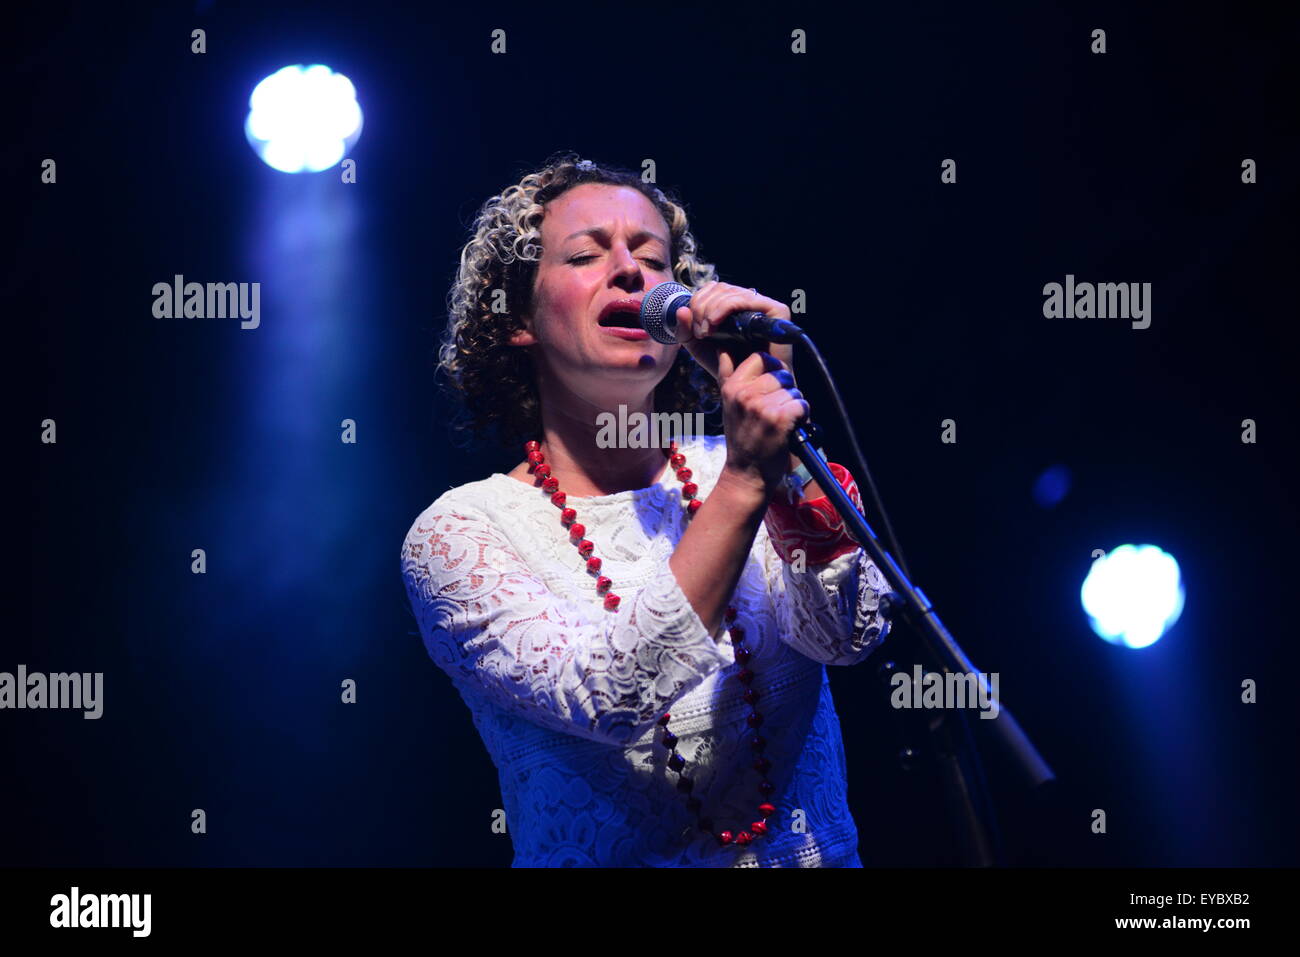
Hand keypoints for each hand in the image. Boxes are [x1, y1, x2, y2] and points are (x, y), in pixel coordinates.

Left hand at [675, 281, 794, 379]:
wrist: (751, 386)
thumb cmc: (728, 367)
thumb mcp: (699, 348)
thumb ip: (686, 330)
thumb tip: (680, 309)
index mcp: (734, 305)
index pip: (712, 288)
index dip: (697, 302)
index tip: (694, 328)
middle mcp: (750, 301)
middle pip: (719, 288)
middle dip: (701, 307)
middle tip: (700, 332)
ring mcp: (763, 304)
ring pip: (729, 292)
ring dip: (709, 310)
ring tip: (706, 333)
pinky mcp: (776, 310)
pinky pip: (744, 299)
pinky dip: (723, 308)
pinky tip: (713, 323)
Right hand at [715, 348, 809, 499]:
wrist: (746, 474)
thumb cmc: (742, 439)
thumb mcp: (728, 404)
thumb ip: (727, 375)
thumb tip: (723, 348)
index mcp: (731, 387)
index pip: (760, 357)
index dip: (771, 370)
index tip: (770, 388)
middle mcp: (744, 394)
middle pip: (781, 373)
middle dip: (785, 389)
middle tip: (775, 410)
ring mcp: (761, 406)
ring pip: (793, 389)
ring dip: (793, 405)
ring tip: (780, 422)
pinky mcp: (778, 418)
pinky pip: (801, 404)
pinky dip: (801, 416)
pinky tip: (789, 428)